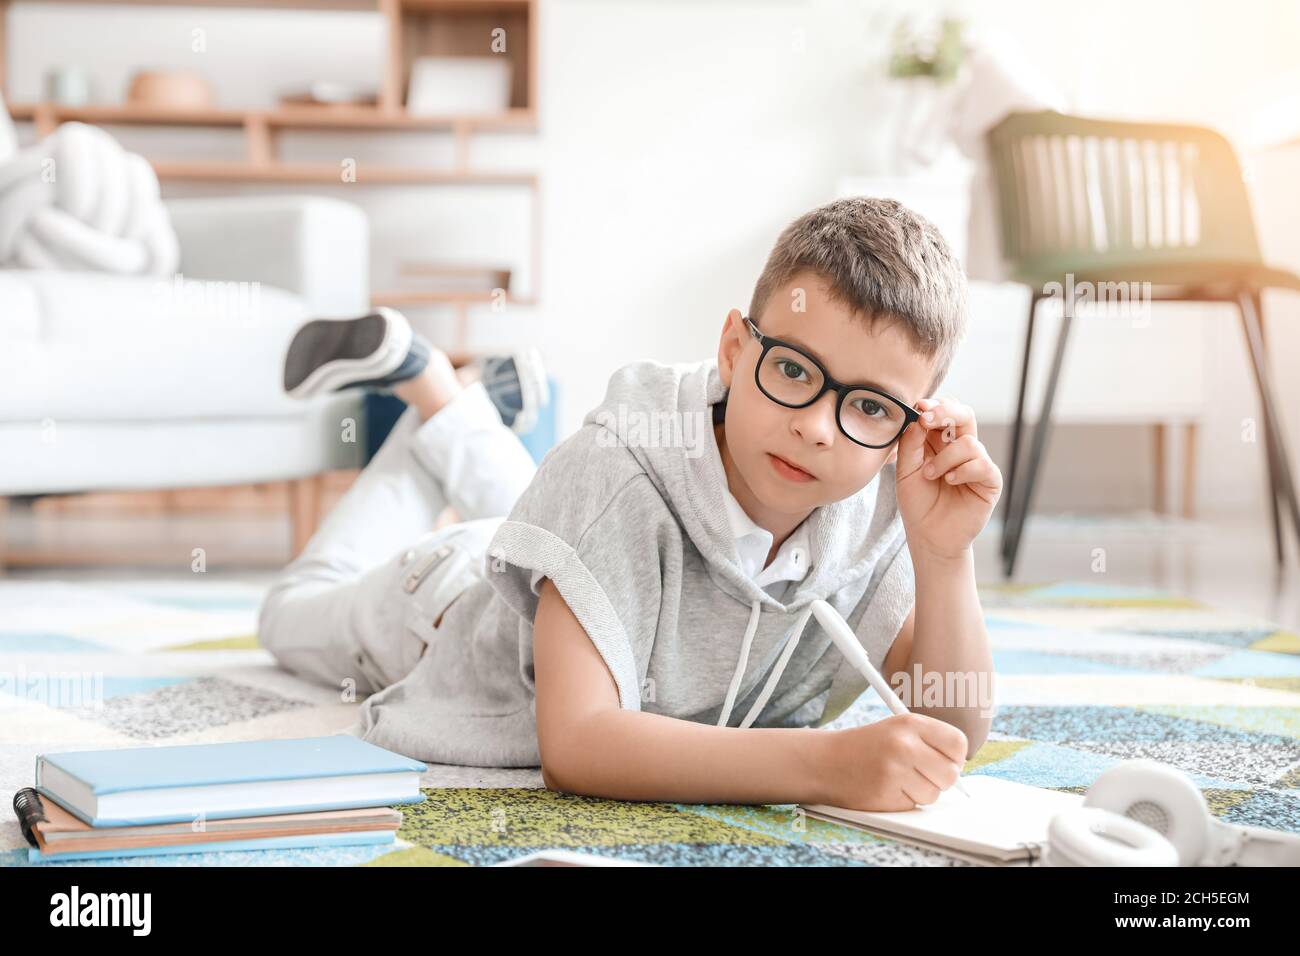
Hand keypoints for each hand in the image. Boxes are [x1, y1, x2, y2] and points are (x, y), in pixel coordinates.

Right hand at [823, 713, 967, 810]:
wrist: (826, 761)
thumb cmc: (867, 746)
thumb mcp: (898, 729)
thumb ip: (930, 742)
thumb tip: (960, 768)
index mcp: (910, 723)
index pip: (958, 744)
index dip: (955, 757)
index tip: (944, 760)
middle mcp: (904, 745)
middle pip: (951, 774)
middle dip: (939, 778)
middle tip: (920, 772)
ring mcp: (895, 771)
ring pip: (934, 794)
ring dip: (921, 792)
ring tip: (898, 778)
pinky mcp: (886, 795)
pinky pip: (914, 805)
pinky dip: (904, 801)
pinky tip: (887, 787)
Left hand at [894, 395, 1002, 562]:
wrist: (929, 536)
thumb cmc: (918, 503)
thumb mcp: (905, 471)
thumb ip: (910, 444)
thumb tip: (918, 419)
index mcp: (939, 442)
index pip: (944, 412)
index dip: (934, 406)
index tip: (919, 407)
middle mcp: (960, 448)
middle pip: (964, 414)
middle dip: (946, 412)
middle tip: (927, 420)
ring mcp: (977, 463)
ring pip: (969, 442)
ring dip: (945, 457)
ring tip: (930, 474)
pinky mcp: (989, 481)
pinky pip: (982, 464)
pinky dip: (963, 470)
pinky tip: (950, 481)